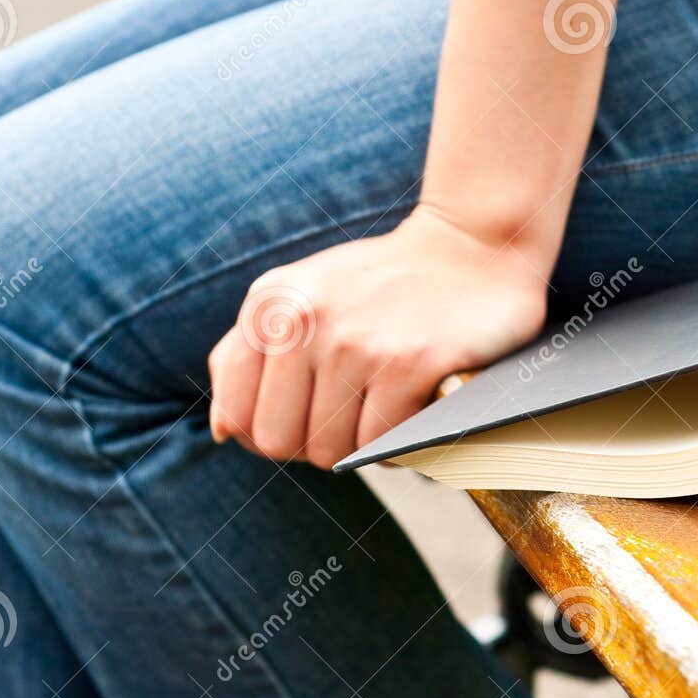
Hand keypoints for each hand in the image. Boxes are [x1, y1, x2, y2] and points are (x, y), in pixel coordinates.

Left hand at [208, 205, 548, 467]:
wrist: (475, 245)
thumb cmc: (388, 281)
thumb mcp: (302, 293)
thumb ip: (252, 351)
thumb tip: (222, 432)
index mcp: (268, 305)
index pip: (235, 415)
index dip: (271, 433)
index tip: (309, 420)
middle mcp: (302, 321)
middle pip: (279, 442)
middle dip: (315, 444)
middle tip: (353, 419)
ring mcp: (356, 343)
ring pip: (330, 452)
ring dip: (361, 447)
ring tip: (386, 412)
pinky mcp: (409, 364)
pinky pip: (380, 445)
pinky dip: (397, 446)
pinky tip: (412, 414)